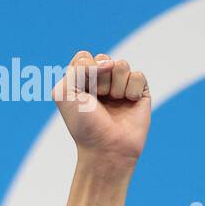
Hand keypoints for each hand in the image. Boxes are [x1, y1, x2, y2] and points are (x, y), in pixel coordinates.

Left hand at [53, 51, 150, 166]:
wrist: (106, 149)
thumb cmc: (84, 125)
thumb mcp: (65, 94)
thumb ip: (77, 68)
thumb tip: (110, 62)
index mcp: (80, 81)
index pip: (84, 56)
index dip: (84, 71)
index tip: (81, 93)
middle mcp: (101, 81)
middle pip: (104, 58)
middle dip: (99, 80)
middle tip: (97, 102)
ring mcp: (120, 85)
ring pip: (122, 65)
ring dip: (115, 87)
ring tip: (113, 104)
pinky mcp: (139, 91)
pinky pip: (138, 75)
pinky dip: (131, 91)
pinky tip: (129, 104)